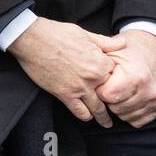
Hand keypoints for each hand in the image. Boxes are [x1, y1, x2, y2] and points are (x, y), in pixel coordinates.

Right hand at [8, 17, 124, 127]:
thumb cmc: (57, 33)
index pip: (118, 78)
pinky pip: (80, 112)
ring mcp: (79, 88)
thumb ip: (106, 42)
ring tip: (106, 122)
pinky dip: (86, 116)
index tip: (116, 86)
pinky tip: (87, 116)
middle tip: (117, 110)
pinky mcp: (64, 94)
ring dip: (103, 117)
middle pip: (111, 97)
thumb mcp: (85, 34)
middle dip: (114, 104)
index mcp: (100, 62)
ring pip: (97, 109)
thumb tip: (123, 43)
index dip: (117, 82)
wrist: (32, 39)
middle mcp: (93, 78)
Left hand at [95, 30, 155, 127]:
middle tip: (111, 86)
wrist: (154, 48)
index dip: (100, 89)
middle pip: (116, 108)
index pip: (107, 96)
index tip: (102, 82)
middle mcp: (149, 90)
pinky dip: (130, 113)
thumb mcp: (111, 52)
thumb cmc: (130, 50)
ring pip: (126, 117)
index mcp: (135, 76)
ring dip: (119, 107)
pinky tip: (128, 99)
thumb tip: (87, 82)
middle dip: (109, 99)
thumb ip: (99, 68)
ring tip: (120, 91)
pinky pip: (138, 121)